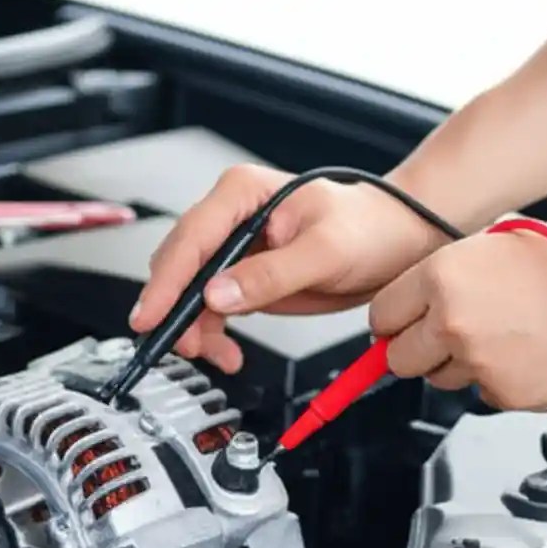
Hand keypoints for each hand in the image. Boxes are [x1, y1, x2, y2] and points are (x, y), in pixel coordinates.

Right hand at [131, 164, 449, 371]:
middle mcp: (230, 216)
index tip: (152, 315)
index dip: (167, 281)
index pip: (191, 238)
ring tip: (218, 354)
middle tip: (188, 345)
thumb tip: (219, 294)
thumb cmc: (369, 228)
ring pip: (189, 292)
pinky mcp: (242, 275)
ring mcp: (233, 247)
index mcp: (242, 194)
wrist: (395, 242)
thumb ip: (270, 274)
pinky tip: (226, 351)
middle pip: (180, 266)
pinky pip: (210, 308)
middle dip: (178, 310)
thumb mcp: (325, 252)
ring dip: (194, 328)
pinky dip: (212, 333)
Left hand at [368, 223, 546, 410]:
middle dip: (418, 349)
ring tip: (505, 336)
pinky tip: (529, 353)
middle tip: (450, 334)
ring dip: (459, 365)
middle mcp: (451, 321)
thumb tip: (412, 306)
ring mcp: (477, 362)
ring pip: (439, 379)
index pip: (380, 316)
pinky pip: (482, 393)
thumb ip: (446, 276)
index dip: (394, 321)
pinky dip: (499, 380)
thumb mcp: (495, 245)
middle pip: (398, 358)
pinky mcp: (505, 394)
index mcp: (441, 276)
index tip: (402, 325)